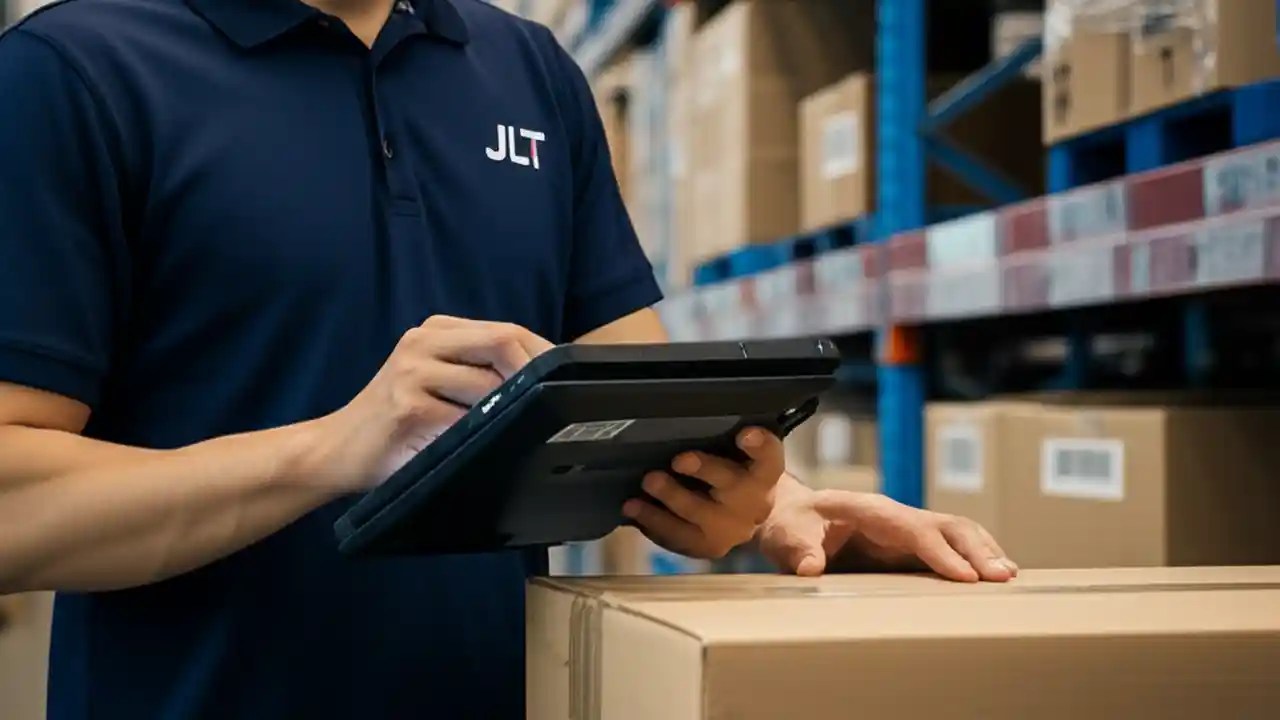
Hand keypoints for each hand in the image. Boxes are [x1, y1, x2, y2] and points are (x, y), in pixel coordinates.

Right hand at [316, 315, 553, 490]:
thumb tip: (544, 382)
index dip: (543, 354)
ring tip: (507, 433)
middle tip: (555, 405)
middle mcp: (422, 341)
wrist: (336, 450)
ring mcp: (412, 371)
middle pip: (503, 345)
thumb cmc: (396, 422)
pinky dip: (477, 438)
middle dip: (535, 377)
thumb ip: (479, 371)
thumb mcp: (435, 381)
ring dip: (505, 414)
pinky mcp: (407, 407)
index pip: (507, 331)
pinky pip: (464, 422)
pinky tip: (474, 449)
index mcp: (435, 329)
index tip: (568, 379)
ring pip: (489, 388)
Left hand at [623, 427, 783, 559]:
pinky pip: (680, 538)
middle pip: (730, 484)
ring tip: (643, 487)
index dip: (760, 445)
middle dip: (704, 470)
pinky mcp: (710, 547)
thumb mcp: (740, 454)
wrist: (748, 516)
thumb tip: (684, 408)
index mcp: (764, 472)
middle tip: (678, 460)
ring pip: (699, 516)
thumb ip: (724, 436)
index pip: (769, 455)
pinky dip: (654, 524)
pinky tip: (634, 511)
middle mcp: (753, 502)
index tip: (745, 435)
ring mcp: (732, 529)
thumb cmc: (736, 471)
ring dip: (669, 499)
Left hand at [758, 487, 1016, 581]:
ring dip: (983, 552)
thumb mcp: (786, 535)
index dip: (940, 551)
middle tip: (1002, 577)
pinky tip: (992, 576)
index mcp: (868, 509)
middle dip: (976, 549)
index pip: (912, 528)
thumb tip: (810, 568)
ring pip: (955, 533)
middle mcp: (894, 515)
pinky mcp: (908, 546)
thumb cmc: (789, 524)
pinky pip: (949, 547)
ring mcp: (904, 529)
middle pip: (945, 525)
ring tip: (1008, 578)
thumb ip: (798, 549)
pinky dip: (974, 558)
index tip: (965, 575)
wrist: (788, 517)